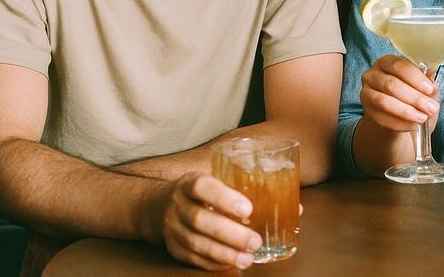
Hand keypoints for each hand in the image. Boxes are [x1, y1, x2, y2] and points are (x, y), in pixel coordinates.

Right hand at [147, 172, 261, 270]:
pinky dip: (215, 263)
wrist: (159, 206)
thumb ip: (239, 187)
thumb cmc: (200, 193)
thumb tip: (284, 201)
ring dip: (224, 253)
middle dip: (230, 233)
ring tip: (248, 257)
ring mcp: (172, 228)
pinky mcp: (173, 248)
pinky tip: (232, 263)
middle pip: (200, 220)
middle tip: (255, 241)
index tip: (248, 209)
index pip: (202, 187)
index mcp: (189, 183)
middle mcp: (177, 205)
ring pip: (196, 243)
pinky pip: (193, 258)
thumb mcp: (212, 180)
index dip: (224, 198)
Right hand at [359, 54, 440, 132]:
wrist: (397, 116)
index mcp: (387, 62)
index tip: (430, 89)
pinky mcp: (367, 111)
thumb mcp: (422, 87)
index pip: (398, 65)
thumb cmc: (411, 95)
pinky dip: (400, 123)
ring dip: (406, 111)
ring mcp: (366, 93)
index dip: (415, 77)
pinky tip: (413, 125)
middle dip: (414, 97)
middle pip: (391, 84)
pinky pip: (381, 118)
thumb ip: (427, 81)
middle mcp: (372, 74)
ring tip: (422, 118)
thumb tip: (432, 74)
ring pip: (384, 102)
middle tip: (431, 108)